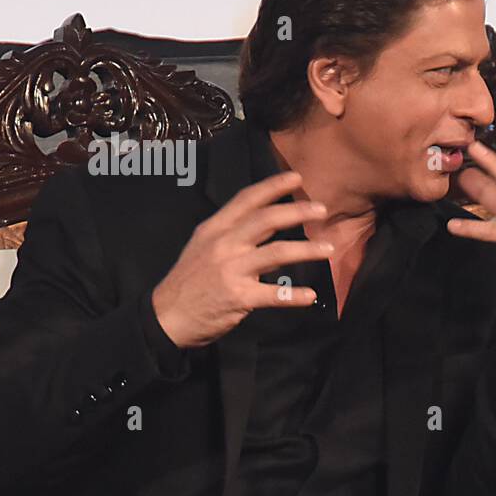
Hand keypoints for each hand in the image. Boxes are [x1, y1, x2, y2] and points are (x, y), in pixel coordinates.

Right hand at [151, 171, 332, 347]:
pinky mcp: (239, 297)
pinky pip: (274, 295)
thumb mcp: (204, 249)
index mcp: (215, 229)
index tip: (296, 177)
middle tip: (322, 210)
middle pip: (266, 220)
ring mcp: (231, 270)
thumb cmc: (189, 282)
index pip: (246, 200)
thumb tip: (272, 232)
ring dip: (307, 250)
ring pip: (277, 253)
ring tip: (329, 248)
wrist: (166, 317)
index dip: (272, 186)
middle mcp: (224, 245)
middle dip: (297, 212)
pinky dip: (295, 296)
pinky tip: (310, 296)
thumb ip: (236, 237)